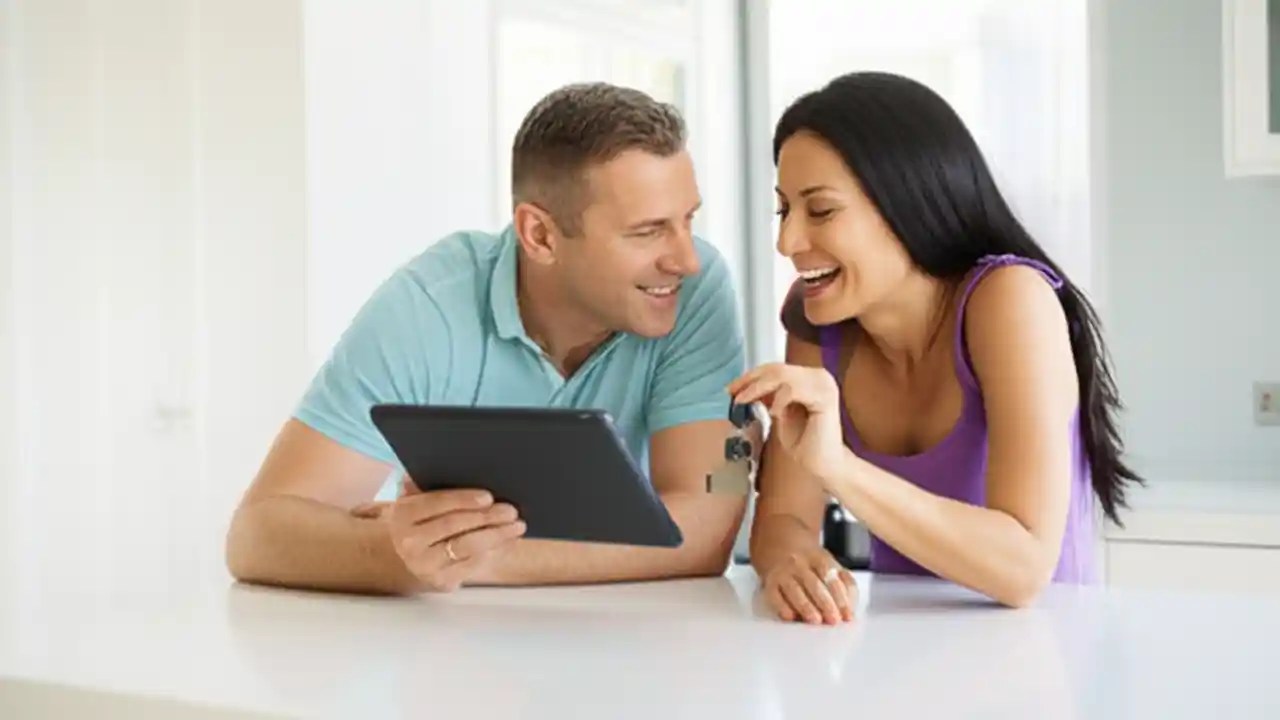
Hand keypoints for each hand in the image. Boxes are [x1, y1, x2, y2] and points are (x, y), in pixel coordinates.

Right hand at [381, 476, 525, 592]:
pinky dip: (495, 551)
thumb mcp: (419, 500)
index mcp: (403, 514)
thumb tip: (444, 464)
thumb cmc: (424, 520)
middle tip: (510, 510)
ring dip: (496, 535)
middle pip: (454, 525)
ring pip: (467, 547)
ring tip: (517, 526)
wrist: (412, 555)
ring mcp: (425, 564)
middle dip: (487, 517)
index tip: (488, 497)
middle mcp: (409, 541)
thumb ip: (428, 483)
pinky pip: (473, 565)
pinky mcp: (442, 581)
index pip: (435, 503)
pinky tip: (508, 541)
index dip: (463, 499)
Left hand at [729, 363, 846, 482]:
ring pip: (782, 375)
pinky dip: (778, 399)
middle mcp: (818, 376)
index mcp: (809, 377)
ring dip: (758, 388)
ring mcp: (824, 385)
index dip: (750, 376)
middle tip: (733, 393)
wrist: (822, 464)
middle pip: (776, 368)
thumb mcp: (779, 412)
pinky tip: (772, 412)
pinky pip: (793, 389)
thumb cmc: (805, 442)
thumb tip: (748, 386)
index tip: (731, 388)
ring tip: (745, 402)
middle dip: (750, 380)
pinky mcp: (825, 397)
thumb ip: (769, 396)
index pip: (775, 368)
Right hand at [762, 548, 857, 624]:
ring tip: (815, 620)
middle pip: (814, 584)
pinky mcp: (770, 583)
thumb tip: (851, 604)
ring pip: (794, 590)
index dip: (841, 597)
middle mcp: (799, 564)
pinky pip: (774, 595)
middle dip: (825, 603)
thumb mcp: (828, 562)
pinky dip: (781, 606)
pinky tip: (790, 616)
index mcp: (818, 557)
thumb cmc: (808, 561)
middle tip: (833, 620)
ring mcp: (783, 573)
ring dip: (805, 606)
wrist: (778, 543)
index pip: (831, 577)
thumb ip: (844, 581)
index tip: (847, 614)